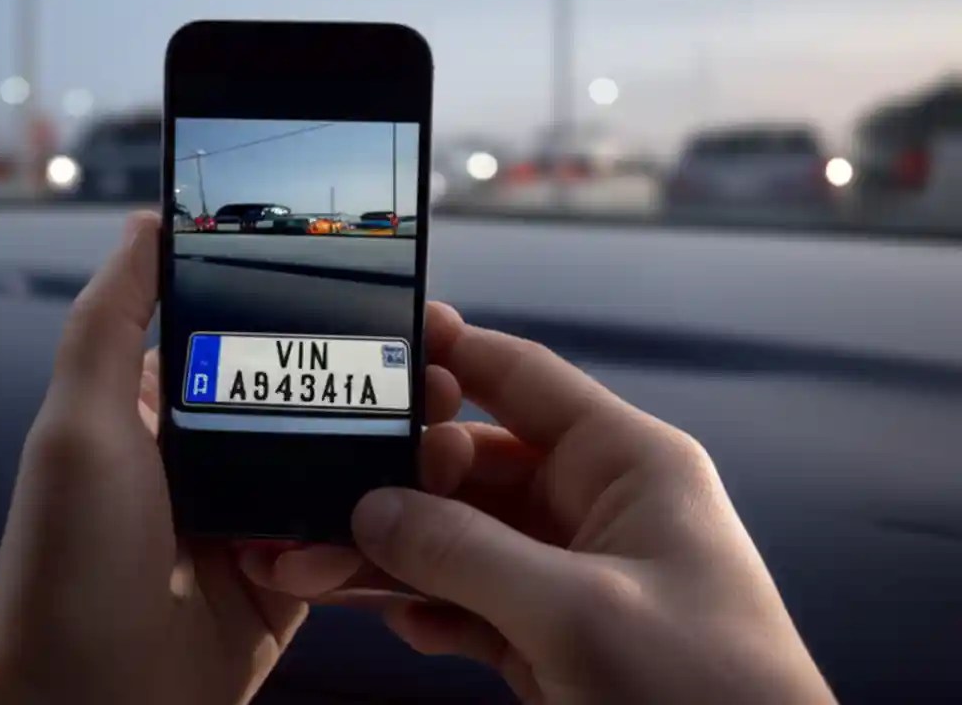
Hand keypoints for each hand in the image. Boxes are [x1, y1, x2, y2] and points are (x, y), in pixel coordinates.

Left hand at [0, 212, 465, 703]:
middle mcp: (207, 459)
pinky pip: (348, 541)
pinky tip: (381, 526)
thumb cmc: (62, 572)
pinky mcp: (286, 582)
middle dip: (375, 381)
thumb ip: (110, 320)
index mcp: (155, 408)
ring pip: (342, 466)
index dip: (312, 308)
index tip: (382, 288)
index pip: (246, 334)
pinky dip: (371, 534)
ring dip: (392, 453)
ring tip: (438, 439)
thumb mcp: (78, 428)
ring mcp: (250, 521)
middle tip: (434, 366)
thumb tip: (146, 223)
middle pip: (309, 398)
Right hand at [247, 309, 834, 703]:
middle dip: (392, 487)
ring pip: (462, 541)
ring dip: (393, 555)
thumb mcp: (577, 613)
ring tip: (315, 569)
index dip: (450, 354)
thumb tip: (371, 509)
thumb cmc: (701, 693)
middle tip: (314, 503)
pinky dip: (432, 608)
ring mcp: (572, 577)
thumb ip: (464, 553)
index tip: (373, 347)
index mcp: (626, 465)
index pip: (522, 380)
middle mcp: (596, 508)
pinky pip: (474, 603)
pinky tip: (401, 621)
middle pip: (473, 468)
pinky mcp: (554, 639)